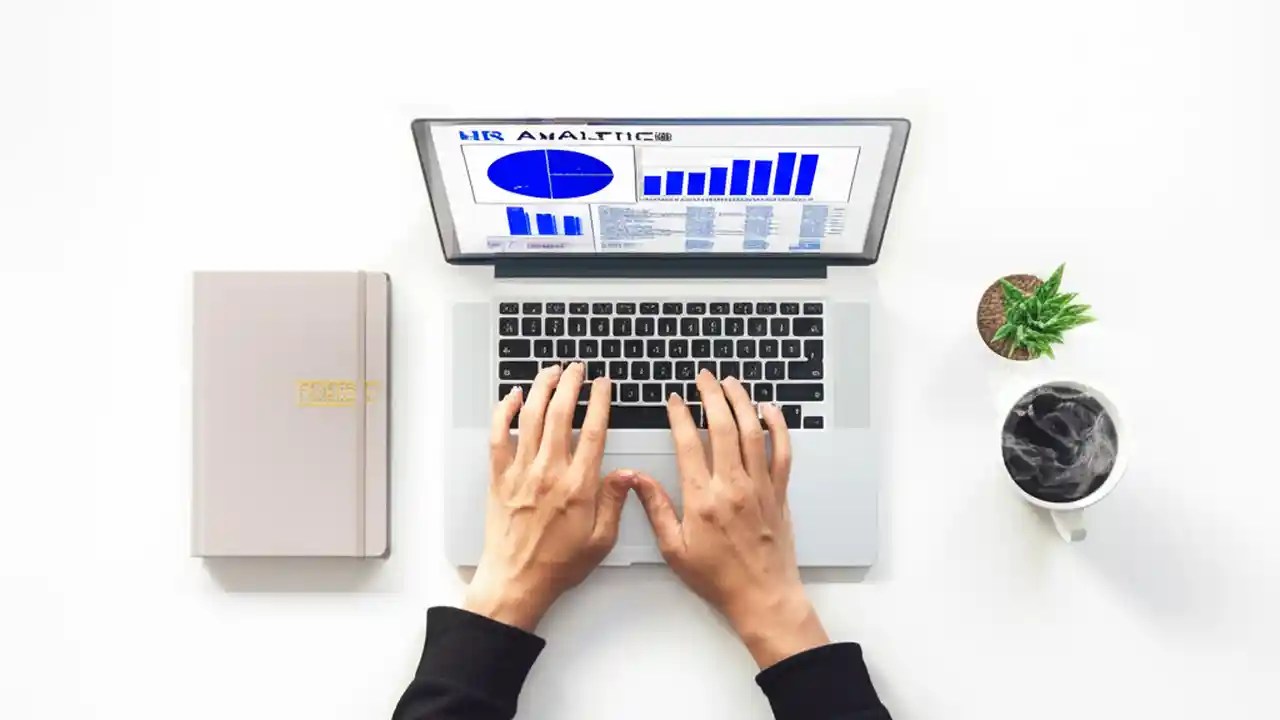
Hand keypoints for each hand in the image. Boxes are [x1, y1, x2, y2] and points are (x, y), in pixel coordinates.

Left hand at [465, 363, 629, 631]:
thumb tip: (625, 473)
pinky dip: (503, 412)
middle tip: (578, 368)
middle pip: (560, 413)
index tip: (605, 385)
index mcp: (578, 486)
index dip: (600, 401)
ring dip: (541, 388)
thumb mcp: (601, 540)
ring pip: (530, 417)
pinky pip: (498, 435)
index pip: (593, 431)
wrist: (516, 581)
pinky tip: (511, 396)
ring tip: (551, 371)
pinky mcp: (499, 477)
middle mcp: (548, 472)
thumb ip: (614, 502)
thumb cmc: (558, 565)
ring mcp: (521, 472)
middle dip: (571, 384)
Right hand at [633, 370, 828, 667]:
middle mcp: (732, 487)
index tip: (674, 399)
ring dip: (741, 402)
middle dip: (711, 395)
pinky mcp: (779, 492)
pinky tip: (769, 410)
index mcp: (702, 500)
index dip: (679, 415)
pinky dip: (778, 427)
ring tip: (731, 383)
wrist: (762, 597)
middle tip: (703, 377)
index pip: (688, 443)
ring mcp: (760, 487)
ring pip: (753, 432)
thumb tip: (635, 478)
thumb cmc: (717, 578)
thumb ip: (655, 508)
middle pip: (723, 427)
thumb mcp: (673, 549)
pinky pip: (782, 451)